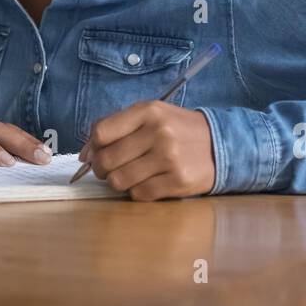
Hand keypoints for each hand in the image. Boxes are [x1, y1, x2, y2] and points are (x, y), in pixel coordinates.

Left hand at [79, 101, 214, 199]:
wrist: (220, 144)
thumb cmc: (177, 129)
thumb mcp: (152, 115)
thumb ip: (117, 127)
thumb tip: (85, 154)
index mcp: (148, 111)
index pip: (101, 132)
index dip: (92, 147)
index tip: (93, 154)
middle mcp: (158, 132)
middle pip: (107, 160)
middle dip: (101, 169)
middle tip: (107, 170)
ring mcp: (169, 158)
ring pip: (120, 180)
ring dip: (118, 182)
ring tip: (129, 175)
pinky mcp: (177, 181)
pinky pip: (139, 194)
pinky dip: (137, 192)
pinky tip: (147, 182)